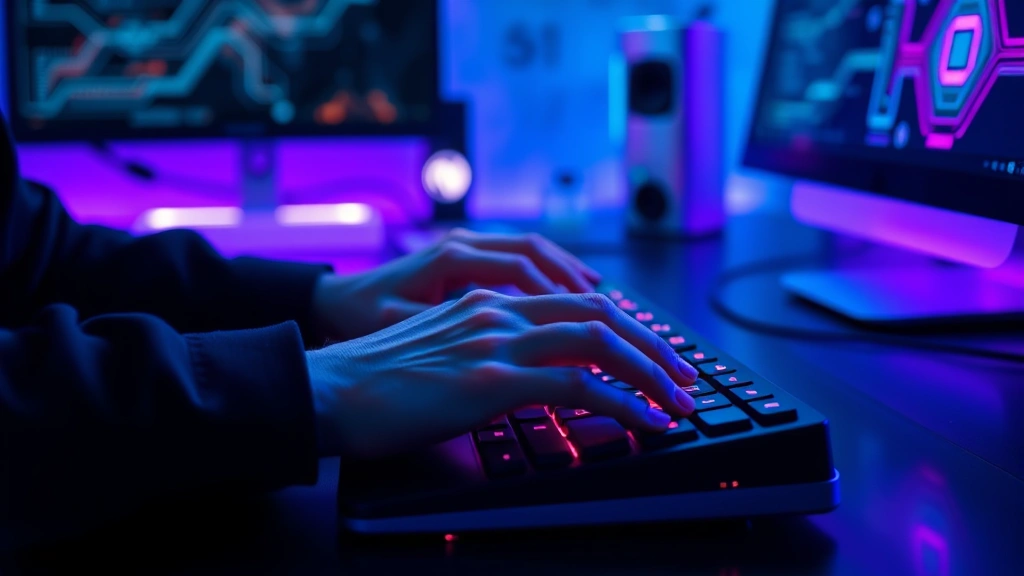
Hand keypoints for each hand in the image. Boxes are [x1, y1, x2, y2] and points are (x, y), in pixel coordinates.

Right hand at [306, 289, 699, 458]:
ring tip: (680, 400)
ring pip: (599, 340)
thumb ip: (490, 354)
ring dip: (651, 370)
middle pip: (600, 313)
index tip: (653, 353)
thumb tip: (533, 380)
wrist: (327, 390)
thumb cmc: (376, 382)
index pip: (576, 302)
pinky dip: (622, 401)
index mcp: (488, 300)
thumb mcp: (443, 353)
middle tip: (684, 376)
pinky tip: (644, 419)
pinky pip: (576, 384)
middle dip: (654, 345)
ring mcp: (496, 339)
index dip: (625, 326)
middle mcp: (499, 309)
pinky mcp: (490, 378)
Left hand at [311, 229, 601, 341]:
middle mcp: (462, 246)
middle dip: (583, 284)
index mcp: (447, 261)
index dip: (560, 296)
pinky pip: (522, 261)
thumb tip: (503, 360)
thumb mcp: (398, 338)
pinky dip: (554, 277)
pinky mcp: (469, 261)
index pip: (520, 268)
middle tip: (622, 320)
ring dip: (573, 278)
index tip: (592, 329)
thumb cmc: (356, 326)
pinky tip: (576, 297)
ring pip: (535, 252)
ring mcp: (466, 248)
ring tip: (611, 308)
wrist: (330, 307)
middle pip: (538, 253)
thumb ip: (449, 340)